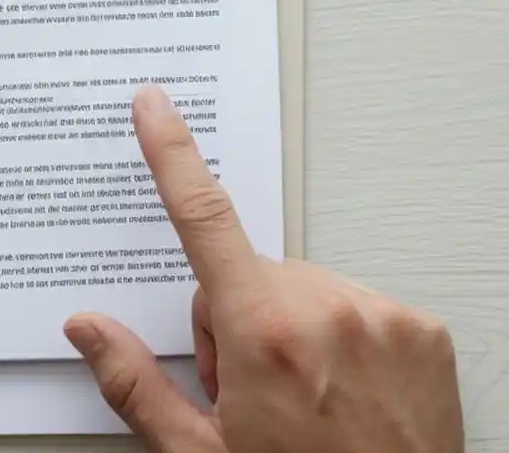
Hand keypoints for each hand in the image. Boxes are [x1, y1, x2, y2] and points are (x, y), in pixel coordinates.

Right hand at [64, 86, 464, 452]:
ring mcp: (382, 318)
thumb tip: (86, 328)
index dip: (173, 156)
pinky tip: (342, 391)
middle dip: (235, 319)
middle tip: (249, 392)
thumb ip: (135, 383)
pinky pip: (356, 305)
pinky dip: (340, 338)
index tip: (156, 109)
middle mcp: (328, 313)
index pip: (203, 222)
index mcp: (265, 337)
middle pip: (248, 274)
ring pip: (302, 288)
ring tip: (301, 399)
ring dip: (289, 329)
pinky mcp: (421, 330)